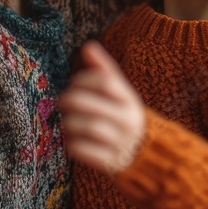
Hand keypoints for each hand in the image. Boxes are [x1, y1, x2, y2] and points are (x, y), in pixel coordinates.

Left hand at [59, 41, 145, 175]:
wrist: (146, 157)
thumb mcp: (120, 93)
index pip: (105, 81)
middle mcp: (128, 120)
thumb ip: (104, 70)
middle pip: (90, 104)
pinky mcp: (111, 163)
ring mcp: (120, 143)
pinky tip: (72, 140)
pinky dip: (72, 144)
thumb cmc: (123, 117)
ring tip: (66, 122)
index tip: (74, 82)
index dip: (83, 79)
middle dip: (70, 100)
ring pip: (85, 127)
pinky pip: (83, 150)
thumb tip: (88, 45)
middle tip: (62, 102)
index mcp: (130, 100)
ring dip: (69, 123)